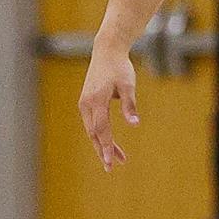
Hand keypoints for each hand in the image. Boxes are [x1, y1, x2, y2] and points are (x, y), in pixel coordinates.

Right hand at [77, 41, 138, 171]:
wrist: (107, 51)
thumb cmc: (120, 67)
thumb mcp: (128, 85)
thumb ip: (130, 105)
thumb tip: (135, 124)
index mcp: (97, 100)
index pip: (101, 129)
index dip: (106, 146)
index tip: (111, 161)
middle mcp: (86, 103)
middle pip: (94, 133)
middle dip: (103, 150)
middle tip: (111, 167)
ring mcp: (84, 102)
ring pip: (91, 129)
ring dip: (102, 144)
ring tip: (116, 158)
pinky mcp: (85, 101)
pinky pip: (91, 123)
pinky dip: (99, 134)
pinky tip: (108, 142)